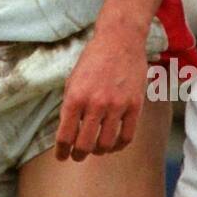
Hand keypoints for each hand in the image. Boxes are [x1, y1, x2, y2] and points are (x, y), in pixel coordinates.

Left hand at [54, 30, 147, 161]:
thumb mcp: (73, 80)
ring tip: (95, 150)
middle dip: (78, 155)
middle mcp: (95, 103)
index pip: (65, 135)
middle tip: (77, 156)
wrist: (119, 41)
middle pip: (85, 144)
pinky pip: (126, 136)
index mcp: (75, 97)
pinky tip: (113, 144)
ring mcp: (116, 106)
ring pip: (106, 144)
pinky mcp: (135, 106)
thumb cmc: (93, 59)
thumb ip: (70, 105)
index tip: (61, 156)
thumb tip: (68, 131)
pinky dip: (118, 145)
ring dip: (98, 151)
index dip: (62, 150)